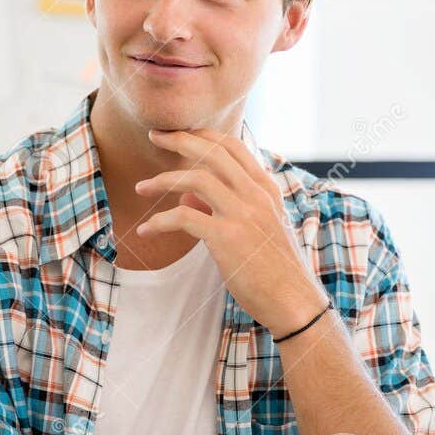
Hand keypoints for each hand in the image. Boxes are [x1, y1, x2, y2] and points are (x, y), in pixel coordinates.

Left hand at [133, 128, 327, 337]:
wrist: (294, 301)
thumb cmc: (273, 268)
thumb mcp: (258, 228)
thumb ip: (227, 207)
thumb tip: (189, 195)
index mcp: (265, 189)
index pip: (233, 147)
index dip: (202, 134)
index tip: (177, 133)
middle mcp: (256, 195)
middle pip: (212, 152)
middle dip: (179, 139)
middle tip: (153, 136)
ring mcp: (242, 214)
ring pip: (195, 179)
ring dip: (162, 180)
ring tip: (140, 188)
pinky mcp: (226, 237)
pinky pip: (183, 217)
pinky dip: (159, 221)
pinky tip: (146, 230)